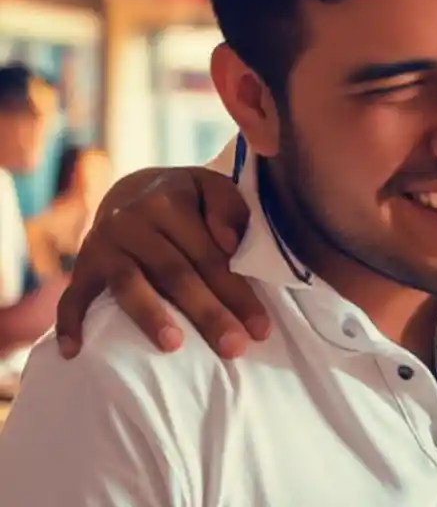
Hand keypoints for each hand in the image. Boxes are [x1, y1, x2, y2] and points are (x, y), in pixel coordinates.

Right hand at [55, 167, 264, 358]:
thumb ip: (230, 209)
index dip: (237, 293)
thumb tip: (230, 244)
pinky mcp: (83, 265)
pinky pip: (73, 297)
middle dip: (208, 313)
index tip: (261, 329)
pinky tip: (76, 352)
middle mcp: (133, 221)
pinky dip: (70, 323)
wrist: (135, 190)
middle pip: (176, 274)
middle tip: (234, 347)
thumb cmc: (189, 198)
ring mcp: (103, 244)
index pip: (211, 256)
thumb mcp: (214, 188)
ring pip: (130, 285)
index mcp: (170, 201)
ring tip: (174, 346)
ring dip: (151, 317)